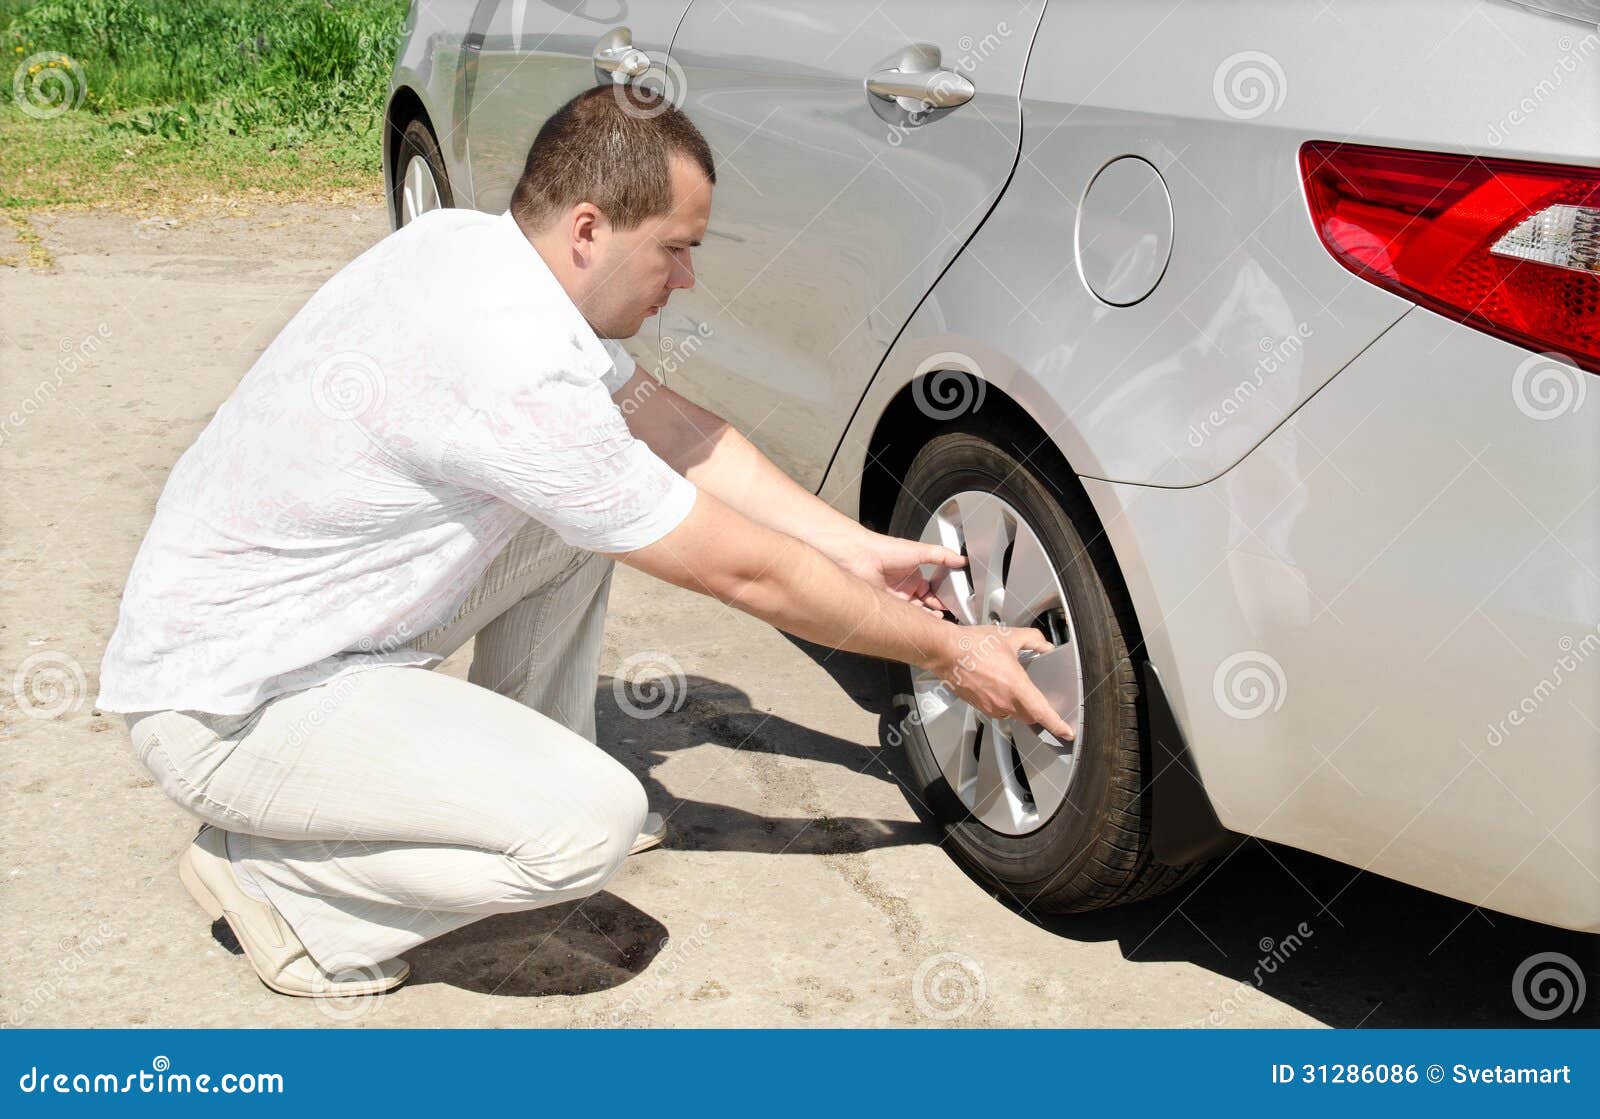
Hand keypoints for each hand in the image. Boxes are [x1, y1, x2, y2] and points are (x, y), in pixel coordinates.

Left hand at [837, 531, 964, 614]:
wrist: (861, 558)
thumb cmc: (886, 550)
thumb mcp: (921, 551)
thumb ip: (943, 556)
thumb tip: (962, 559)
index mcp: (913, 575)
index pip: (931, 591)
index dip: (941, 598)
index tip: (952, 603)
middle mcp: (904, 588)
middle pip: (924, 604)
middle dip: (935, 611)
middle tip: (946, 615)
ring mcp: (896, 598)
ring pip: (915, 612)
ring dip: (926, 617)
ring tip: (938, 620)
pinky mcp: (887, 606)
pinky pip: (902, 616)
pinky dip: (913, 620)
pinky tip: (922, 621)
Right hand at [927, 623, 1074, 740]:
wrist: (946, 651)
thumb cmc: (974, 645)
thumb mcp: (1010, 636)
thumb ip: (1033, 640)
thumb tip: (1045, 645)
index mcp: (1016, 687)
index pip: (1042, 713)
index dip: (1057, 725)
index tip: (1066, 732)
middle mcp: (1004, 701)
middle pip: (1028, 717)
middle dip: (1037, 713)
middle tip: (1039, 701)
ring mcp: (990, 705)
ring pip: (1011, 713)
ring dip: (1016, 705)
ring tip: (1011, 685)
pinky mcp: (978, 705)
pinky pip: (995, 708)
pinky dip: (1000, 701)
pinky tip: (995, 683)